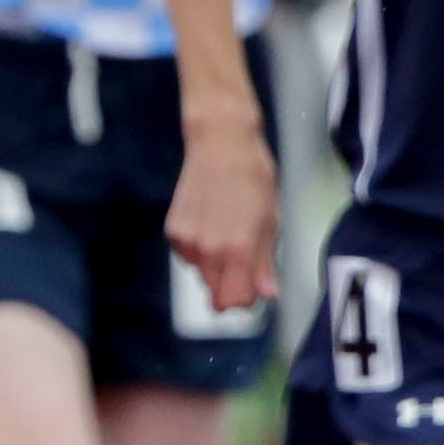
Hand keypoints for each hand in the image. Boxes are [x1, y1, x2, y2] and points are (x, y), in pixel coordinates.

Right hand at [167, 112, 280, 311]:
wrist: (221, 143)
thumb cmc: (253, 178)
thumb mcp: (270, 221)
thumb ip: (265, 264)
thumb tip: (268, 295)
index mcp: (237, 249)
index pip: (234, 301)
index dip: (247, 298)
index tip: (255, 287)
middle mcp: (208, 249)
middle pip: (216, 294)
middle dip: (232, 284)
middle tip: (246, 258)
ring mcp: (187, 241)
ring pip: (203, 274)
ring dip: (216, 265)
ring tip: (230, 230)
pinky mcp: (173, 231)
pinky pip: (189, 257)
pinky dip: (201, 249)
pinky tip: (212, 222)